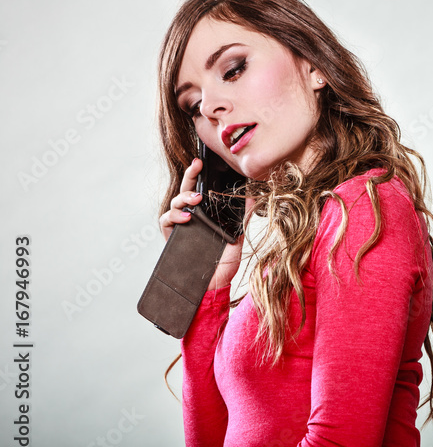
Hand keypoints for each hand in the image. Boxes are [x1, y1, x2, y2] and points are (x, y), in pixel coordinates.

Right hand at [158, 157, 244, 290]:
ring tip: (196, 199)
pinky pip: (166, 222)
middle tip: (197, 165)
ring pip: (175, 204)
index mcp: (206, 214)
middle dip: (190, 176)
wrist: (214, 285)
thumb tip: (252, 196)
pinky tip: (187, 216)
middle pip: (185, 191)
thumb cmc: (223, 262)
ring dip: (183, 197)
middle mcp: (191, 218)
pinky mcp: (172, 238)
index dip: (200, 175)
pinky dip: (174, 216)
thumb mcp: (237, 236)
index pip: (201, 189)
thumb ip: (242, 217)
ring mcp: (181, 227)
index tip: (203, 161)